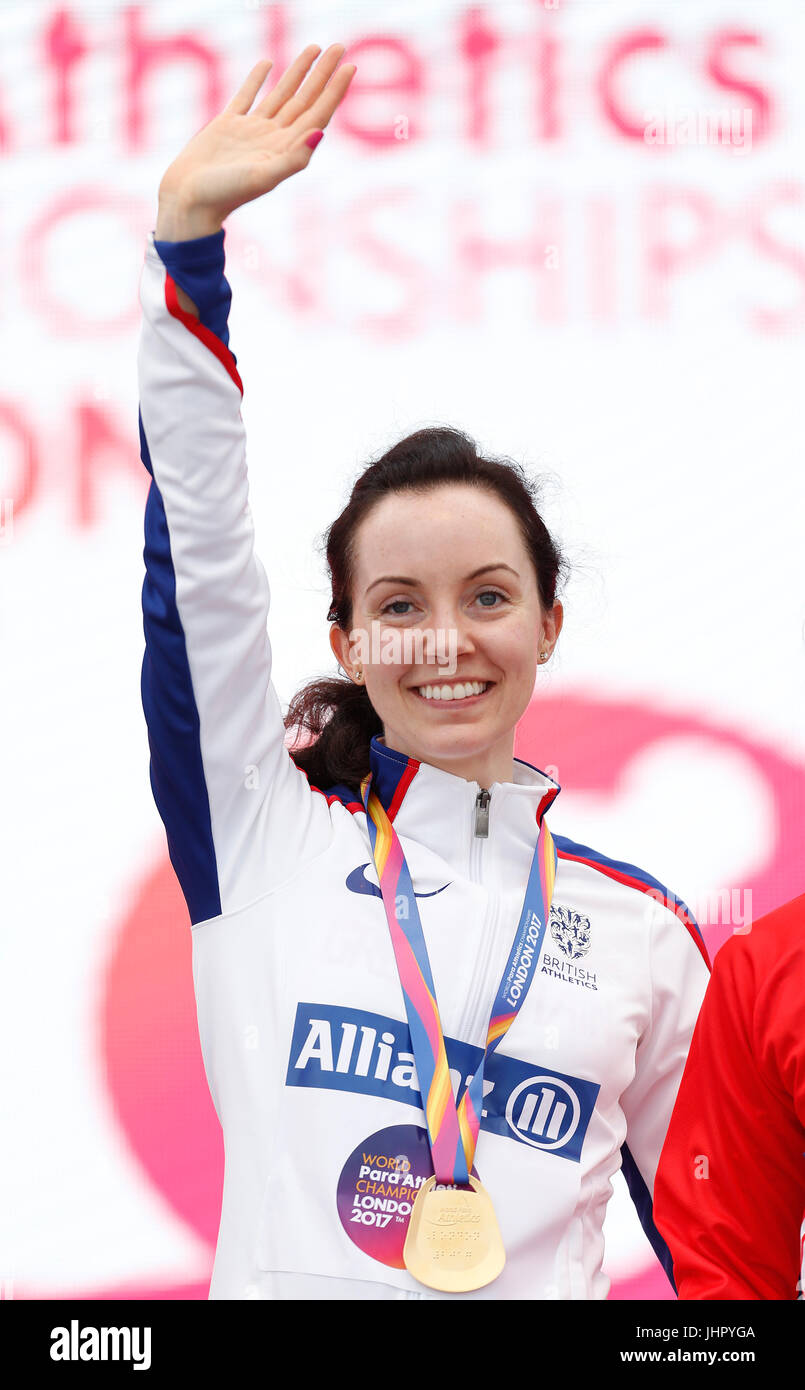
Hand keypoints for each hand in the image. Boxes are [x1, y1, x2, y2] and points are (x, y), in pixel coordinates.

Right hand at [156, 44, 355, 238]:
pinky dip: (257, 79)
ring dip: (298, 72)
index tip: (350, 66)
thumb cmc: (225, 194)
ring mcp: (251, 131)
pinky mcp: (228, 125)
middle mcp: (273, 138)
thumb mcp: (262, 178)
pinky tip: (267, 63)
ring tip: (314, 48)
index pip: (317, 114)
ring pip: (281, 94)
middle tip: (340, 47)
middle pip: (305, 99)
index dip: (335, 91)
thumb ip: (293, 159)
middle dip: (323, 74)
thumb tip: (318, 133)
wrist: (189, 201)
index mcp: (285, 149)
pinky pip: (247, 96)